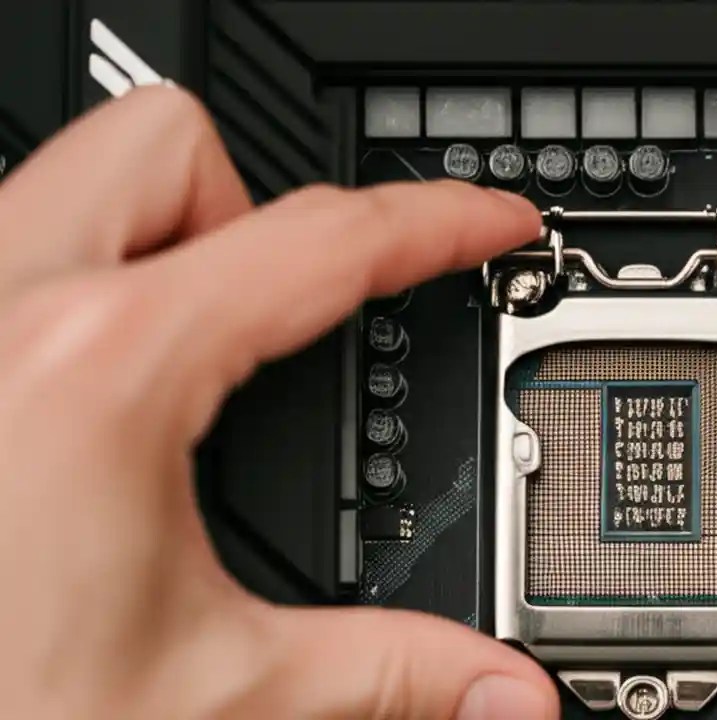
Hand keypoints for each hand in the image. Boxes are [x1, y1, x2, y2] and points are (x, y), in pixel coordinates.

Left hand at [0, 88, 556, 718]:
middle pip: (171, 146)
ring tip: (196, 357)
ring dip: (163, 238)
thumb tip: (501, 692)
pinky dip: (82, 284)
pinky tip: (98, 400)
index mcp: (105, 369)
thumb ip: (387, 676)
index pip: (321, 243)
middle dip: (256, 211)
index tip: (491, 220)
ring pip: (74, 175)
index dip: (436, 222)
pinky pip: (10, 249)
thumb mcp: (214, 695)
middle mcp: (0, 309)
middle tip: (285, 319)